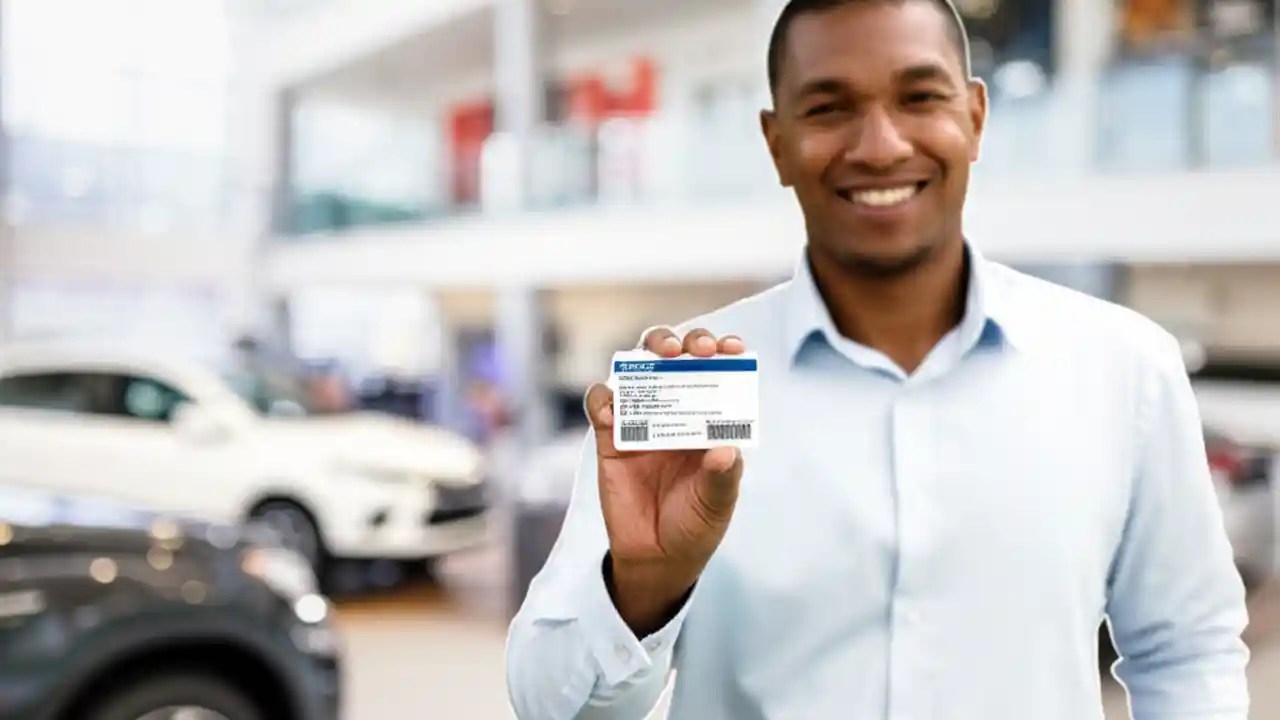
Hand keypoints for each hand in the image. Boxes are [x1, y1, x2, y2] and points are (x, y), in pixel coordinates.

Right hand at [585, 328, 746, 635]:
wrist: (656, 558)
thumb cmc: (695, 524)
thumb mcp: (717, 504)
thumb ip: (722, 477)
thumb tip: (725, 450)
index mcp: (708, 419)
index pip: (716, 372)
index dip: (723, 352)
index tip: (732, 348)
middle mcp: (675, 410)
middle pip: (673, 359)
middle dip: (682, 342)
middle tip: (690, 350)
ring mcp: (641, 420)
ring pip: (636, 370)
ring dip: (644, 355)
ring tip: (658, 357)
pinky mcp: (609, 437)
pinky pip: (601, 405)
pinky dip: (604, 399)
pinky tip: (614, 410)